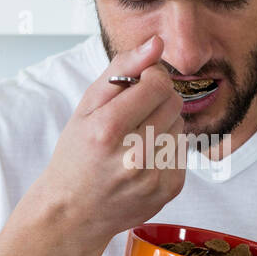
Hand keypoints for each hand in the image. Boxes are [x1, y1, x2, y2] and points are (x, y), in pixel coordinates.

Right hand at [33, 35, 184, 244]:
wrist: (73, 212)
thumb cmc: (77, 154)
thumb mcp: (87, 107)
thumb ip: (122, 69)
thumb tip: (157, 43)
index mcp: (107, 129)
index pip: (158, 84)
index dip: (152, 78)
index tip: (139, 85)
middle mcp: (133, 156)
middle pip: (174, 102)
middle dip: (158, 100)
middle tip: (135, 115)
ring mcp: (153, 176)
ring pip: (181, 125)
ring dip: (163, 126)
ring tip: (135, 142)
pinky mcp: (169, 190)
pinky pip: (183, 150)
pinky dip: (167, 150)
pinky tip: (144, 161)